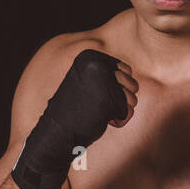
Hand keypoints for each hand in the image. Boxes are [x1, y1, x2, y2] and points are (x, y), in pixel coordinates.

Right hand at [12, 49, 137, 188]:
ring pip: (132, 98)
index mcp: (90, 57)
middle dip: (120, 99)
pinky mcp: (109, 100)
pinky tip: (101, 120)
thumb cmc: (74, 109)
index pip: (125, 70)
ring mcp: (104, 82)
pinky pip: (128, 112)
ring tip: (97, 112)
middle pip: (132, 84)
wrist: (56, 131)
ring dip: (119, 110)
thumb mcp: (87, 82)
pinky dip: (118, 121)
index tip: (97, 93)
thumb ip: (107, 75)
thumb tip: (132, 79)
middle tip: (97, 105)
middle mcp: (97, 64)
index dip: (117, 87)